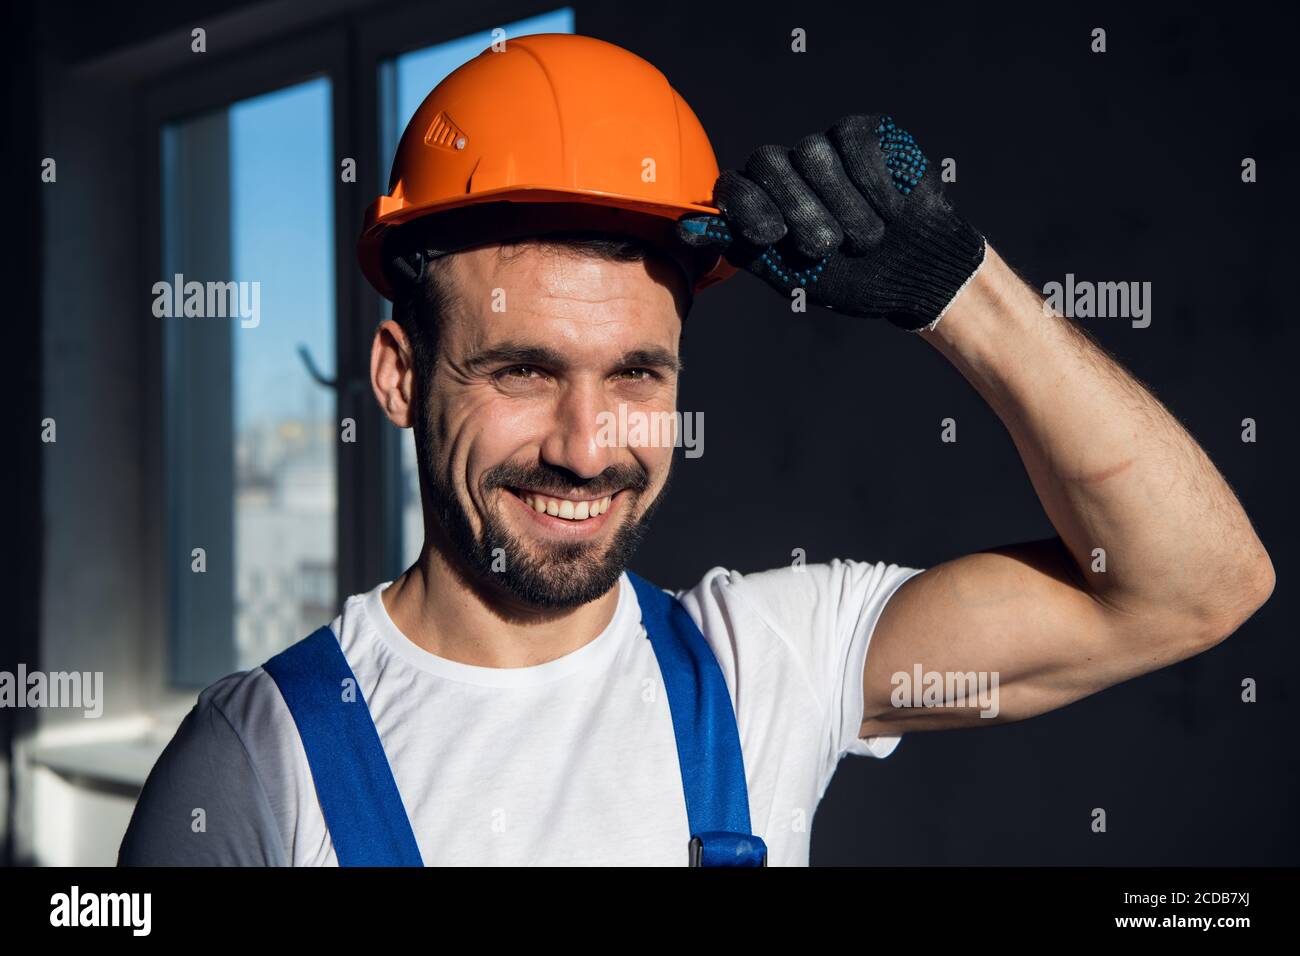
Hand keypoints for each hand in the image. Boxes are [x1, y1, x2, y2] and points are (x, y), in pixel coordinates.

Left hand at [677, 114, 985, 330]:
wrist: (915, 272)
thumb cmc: (850, 277)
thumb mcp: (792, 274)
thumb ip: (743, 250)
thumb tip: (684, 230)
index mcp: (761, 201)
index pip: (733, 184)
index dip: (746, 206)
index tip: (772, 236)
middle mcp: (786, 167)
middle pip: (767, 161)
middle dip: (798, 210)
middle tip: (825, 246)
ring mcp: (824, 145)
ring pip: (812, 153)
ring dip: (841, 206)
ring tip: (864, 238)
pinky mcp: (865, 132)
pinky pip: (853, 143)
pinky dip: (871, 184)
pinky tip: (890, 210)